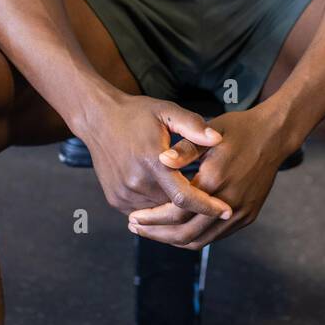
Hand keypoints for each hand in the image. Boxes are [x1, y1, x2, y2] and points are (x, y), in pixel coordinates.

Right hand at [82, 92, 233, 221]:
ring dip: (176, 209)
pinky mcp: (115, 200)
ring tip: (195, 199)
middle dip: (195, 208)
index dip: (208, 207)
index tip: (227, 212)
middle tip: (216, 203)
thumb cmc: (136, 113)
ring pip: (160, 213)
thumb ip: (193, 125)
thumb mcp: (166, 111)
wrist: (97, 119)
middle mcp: (136, 182)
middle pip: (174, 208)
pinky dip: (159, 208)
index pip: (185, 196)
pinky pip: (145, 212)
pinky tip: (169, 194)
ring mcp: (123, 194)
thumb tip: (218, 139)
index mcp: (152, 161)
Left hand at [126, 102, 292, 249]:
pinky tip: (178, 228)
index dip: (153, 219)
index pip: (177, 212)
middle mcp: (229, 202)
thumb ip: (185, 149)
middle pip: (186, 233)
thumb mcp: (210, 132)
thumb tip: (161, 160)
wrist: (274, 136)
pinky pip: (216, 236)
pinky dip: (194, 236)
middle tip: (136, 228)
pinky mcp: (248, 216)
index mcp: (215, 180)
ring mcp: (241, 212)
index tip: (134, 219)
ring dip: (174, 239)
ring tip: (153, 232)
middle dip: (158, 234)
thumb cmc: (238, 129)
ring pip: (201, 240)